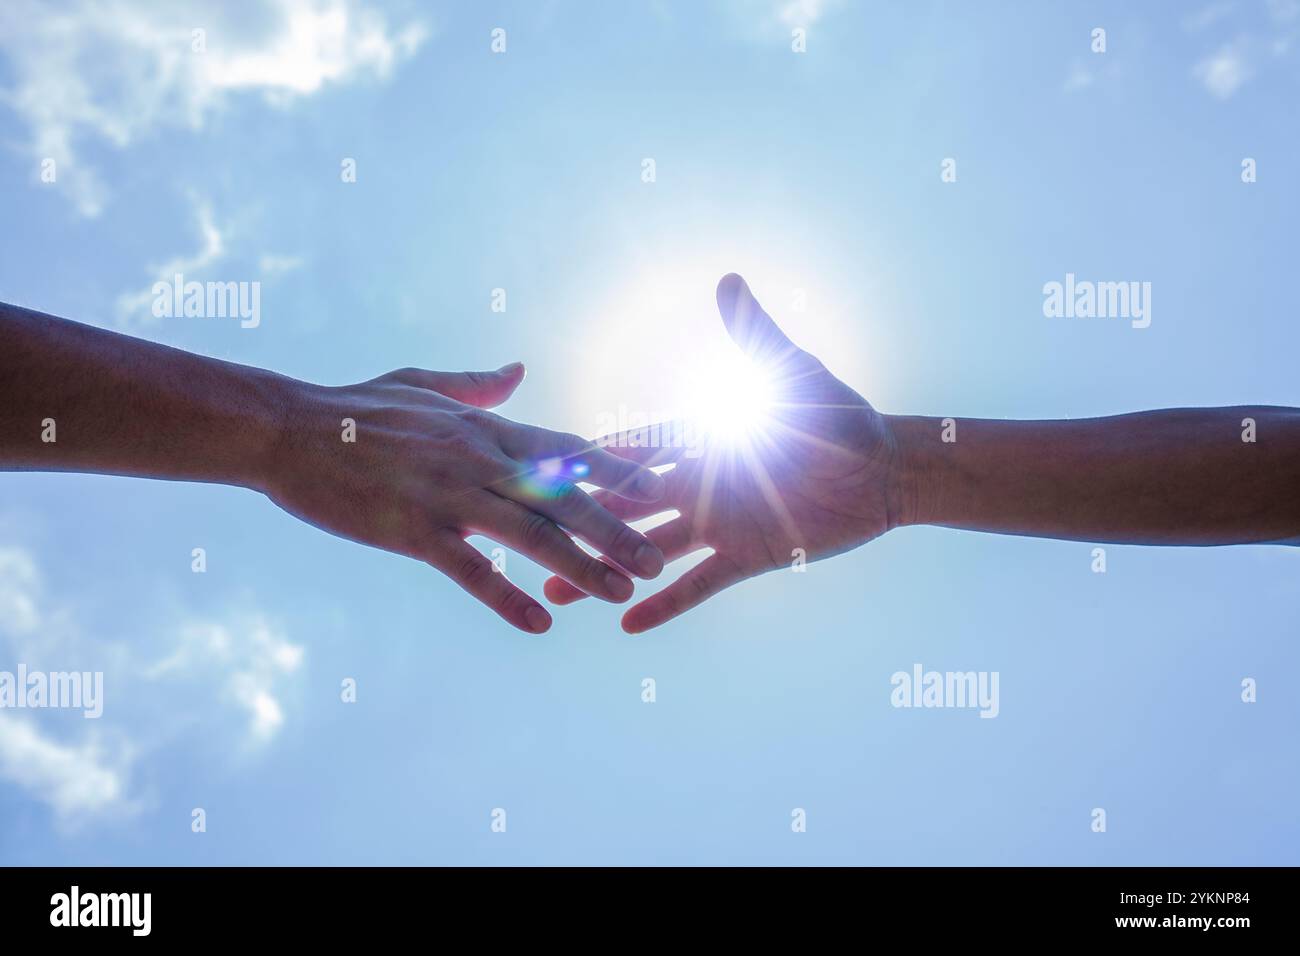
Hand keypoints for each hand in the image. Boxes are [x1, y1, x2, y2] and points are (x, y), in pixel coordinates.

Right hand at [262, 363, 666, 632]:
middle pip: (563, 497)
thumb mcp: (423, 384)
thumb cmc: (356, 408)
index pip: (565, 450)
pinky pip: (469, 569)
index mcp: (485, 428)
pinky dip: (505, 596)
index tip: (662, 485)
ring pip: (529, 534)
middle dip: (616, 528)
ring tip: (620, 593)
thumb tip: (519, 371)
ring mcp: (447, 496)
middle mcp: (478, 460)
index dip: (617, 470)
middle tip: (658, 558)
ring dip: (580, 564)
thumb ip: (478, 385)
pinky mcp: (413, 531)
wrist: (290, 430)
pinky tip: (539, 623)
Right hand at [543, 274, 899, 632]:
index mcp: (703, 441)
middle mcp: (701, 484)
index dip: (593, 460)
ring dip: (606, 570)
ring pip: (648, 552)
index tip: (541, 466)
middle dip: (582, 522)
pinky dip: (665, 606)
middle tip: (531, 536)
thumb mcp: (794, 374)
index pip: (637, 449)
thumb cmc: (841, 415)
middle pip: (627, 507)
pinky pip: (698, 586)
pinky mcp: (745, 556)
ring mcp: (719, 524)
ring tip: (560, 593)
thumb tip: (728, 282)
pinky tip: (628, 623)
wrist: (887, 471)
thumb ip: (755, 338)